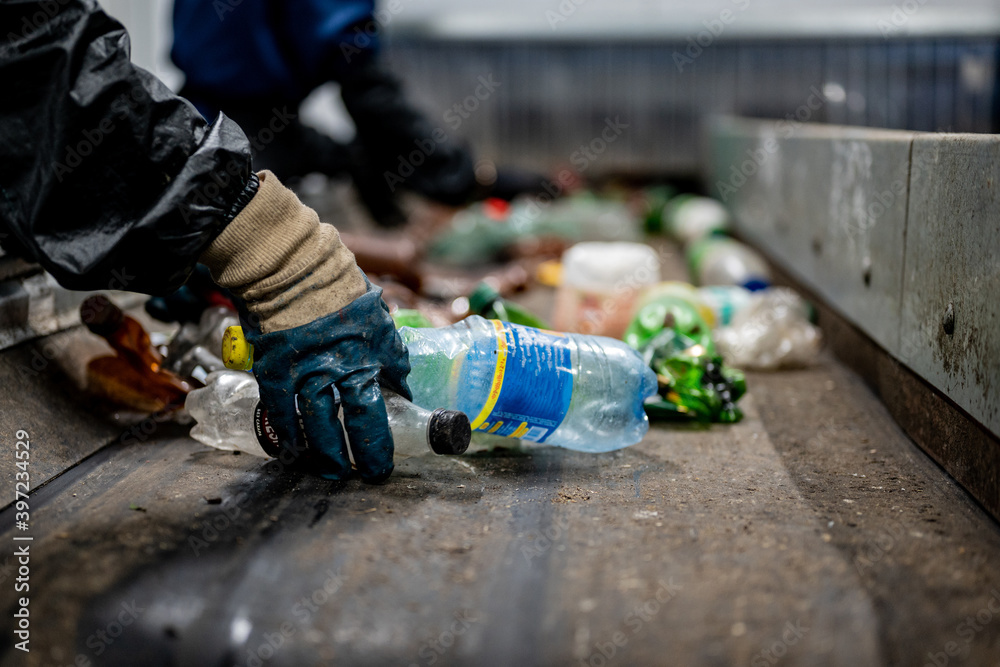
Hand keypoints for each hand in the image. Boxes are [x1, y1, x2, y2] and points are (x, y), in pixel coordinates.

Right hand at [246, 281, 410, 481]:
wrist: (295, 268)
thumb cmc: (343, 292)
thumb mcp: (379, 322)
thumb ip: (391, 356)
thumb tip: (403, 385)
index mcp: (368, 358)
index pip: (377, 411)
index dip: (380, 442)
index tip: (384, 464)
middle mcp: (338, 370)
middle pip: (351, 423)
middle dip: (360, 456)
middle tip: (364, 476)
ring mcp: (304, 371)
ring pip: (315, 423)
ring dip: (323, 451)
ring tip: (329, 471)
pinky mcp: (274, 369)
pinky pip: (279, 410)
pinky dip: (285, 433)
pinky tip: (291, 451)